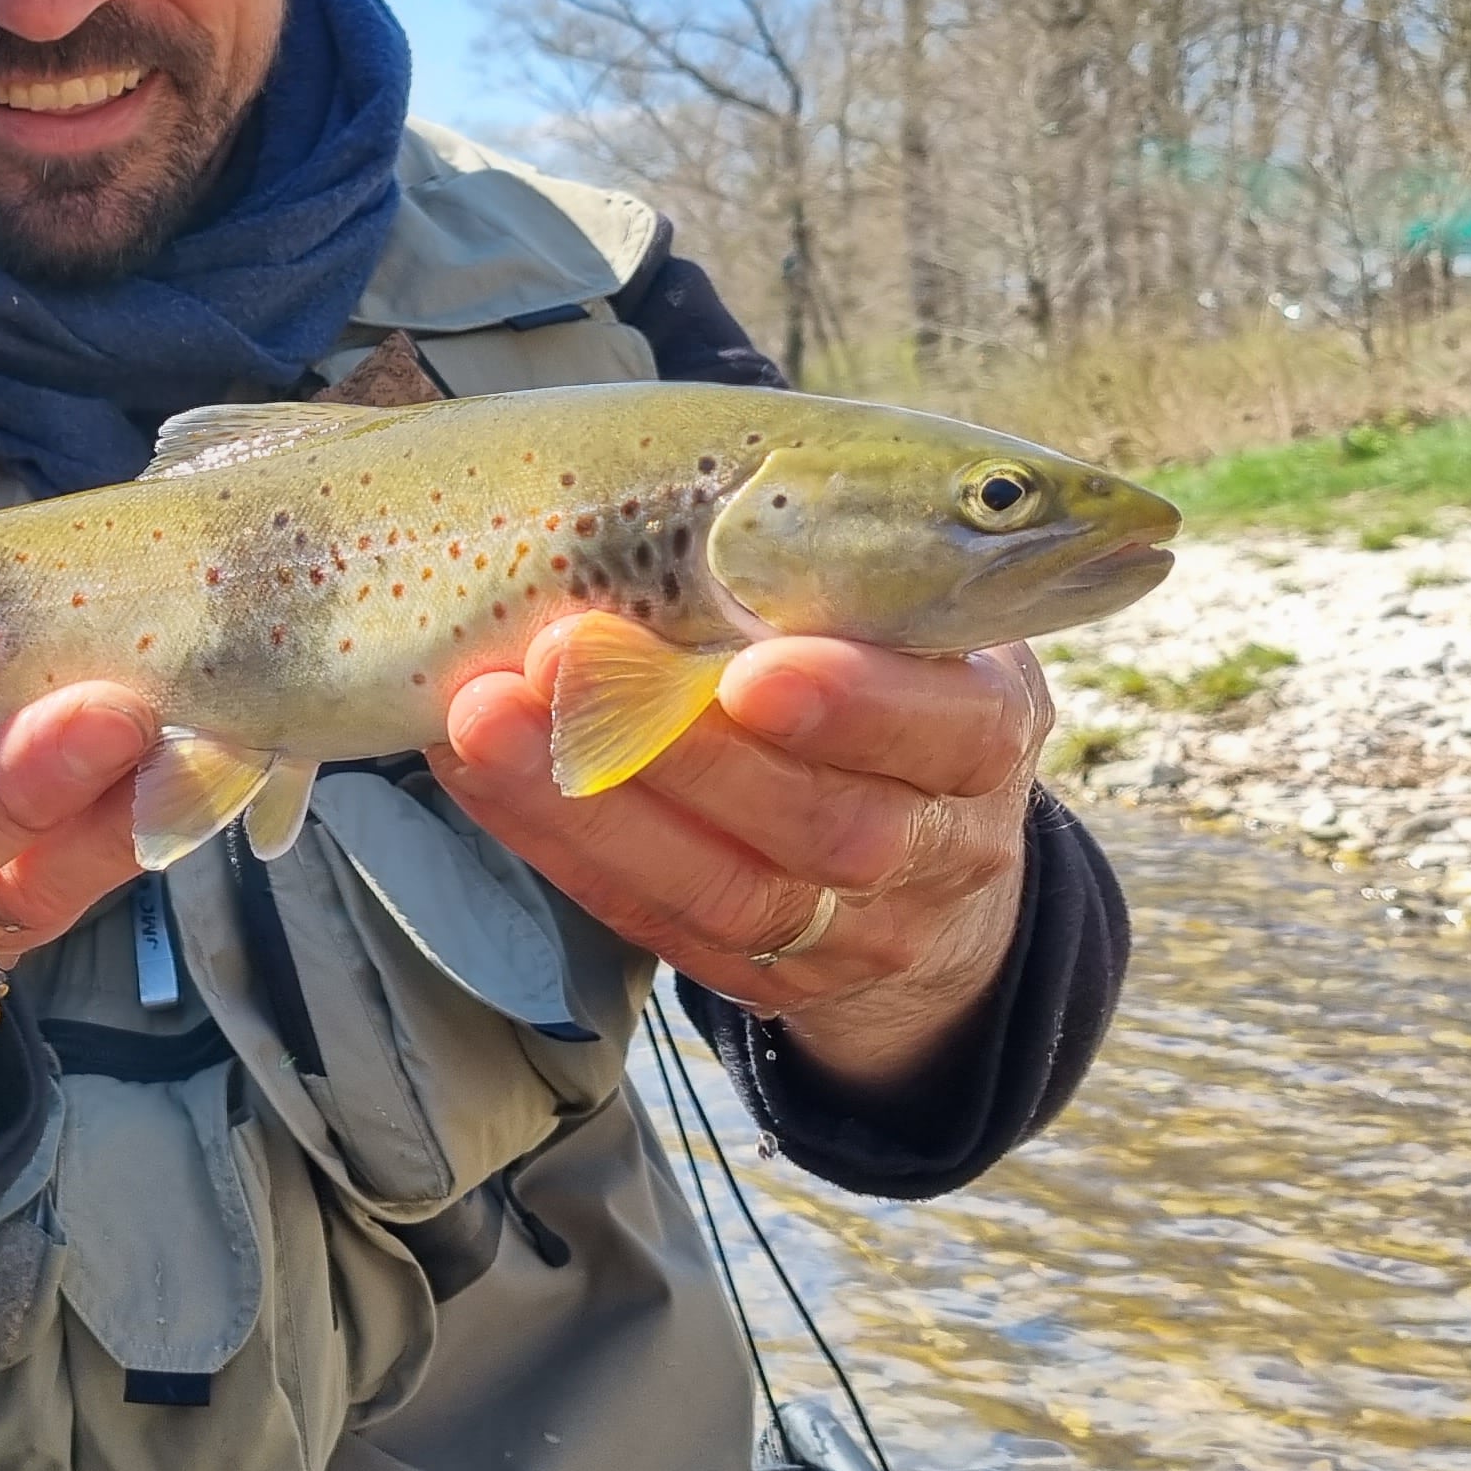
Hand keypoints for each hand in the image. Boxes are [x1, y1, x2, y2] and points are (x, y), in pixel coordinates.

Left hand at [428, 614, 1047, 1093]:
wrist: (936, 873)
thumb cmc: (900, 688)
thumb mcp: (915, 626)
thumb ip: (849, 581)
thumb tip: (702, 492)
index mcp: (988, 733)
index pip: (951, 729)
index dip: (856, 706)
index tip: (751, 669)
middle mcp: (940, 847)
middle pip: (824, 824)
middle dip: (682, 749)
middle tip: (561, 655)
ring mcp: (855, 931)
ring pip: (729, 891)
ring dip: (592, 802)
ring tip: (486, 715)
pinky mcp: (768, 977)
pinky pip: (657, 922)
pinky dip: (561, 844)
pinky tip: (482, 771)